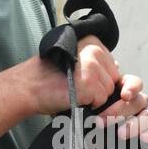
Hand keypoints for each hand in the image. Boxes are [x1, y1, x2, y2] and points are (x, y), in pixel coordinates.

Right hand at [26, 36, 147, 142]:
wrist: (29, 88)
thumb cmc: (49, 80)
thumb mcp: (76, 66)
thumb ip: (97, 65)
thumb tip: (118, 67)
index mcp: (93, 43)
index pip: (113, 68)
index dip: (102, 81)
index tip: (84, 83)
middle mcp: (95, 51)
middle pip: (115, 81)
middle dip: (101, 91)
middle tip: (79, 91)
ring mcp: (94, 66)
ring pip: (109, 93)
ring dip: (95, 99)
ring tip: (75, 93)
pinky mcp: (91, 82)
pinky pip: (102, 102)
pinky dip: (90, 105)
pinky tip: (75, 98)